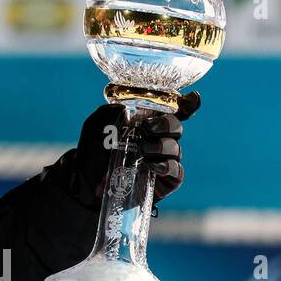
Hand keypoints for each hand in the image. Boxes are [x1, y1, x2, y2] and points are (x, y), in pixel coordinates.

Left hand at [73, 91, 200, 204]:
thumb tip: (124, 107)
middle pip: (176, 126)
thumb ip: (108, 113)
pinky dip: (166, 166)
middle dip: (165, 124)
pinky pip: (176, 170)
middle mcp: (158, 138)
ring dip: (160, 146)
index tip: (192, 98)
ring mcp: (164, 159)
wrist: (88, 182)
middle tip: (147, 127)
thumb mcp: (95, 127)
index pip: (171, 110)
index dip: (187, 104)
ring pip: (175, 148)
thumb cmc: (94, 152)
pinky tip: (151, 165)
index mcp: (145, 122)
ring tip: (142, 150)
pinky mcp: (166, 179)